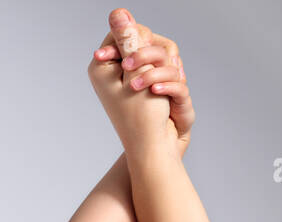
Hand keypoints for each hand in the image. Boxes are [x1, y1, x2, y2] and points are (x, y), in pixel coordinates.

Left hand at [88, 9, 193, 158]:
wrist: (153, 148)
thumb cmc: (137, 117)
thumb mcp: (130, 74)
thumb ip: (128, 41)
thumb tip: (117, 11)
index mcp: (107, 65)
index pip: (125, 32)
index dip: (135, 40)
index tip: (131, 62)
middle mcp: (127, 69)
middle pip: (148, 39)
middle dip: (151, 56)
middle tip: (139, 79)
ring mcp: (148, 78)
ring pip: (167, 54)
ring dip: (160, 72)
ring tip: (148, 91)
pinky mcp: (165, 88)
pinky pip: (175, 74)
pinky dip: (167, 84)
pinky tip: (156, 93)